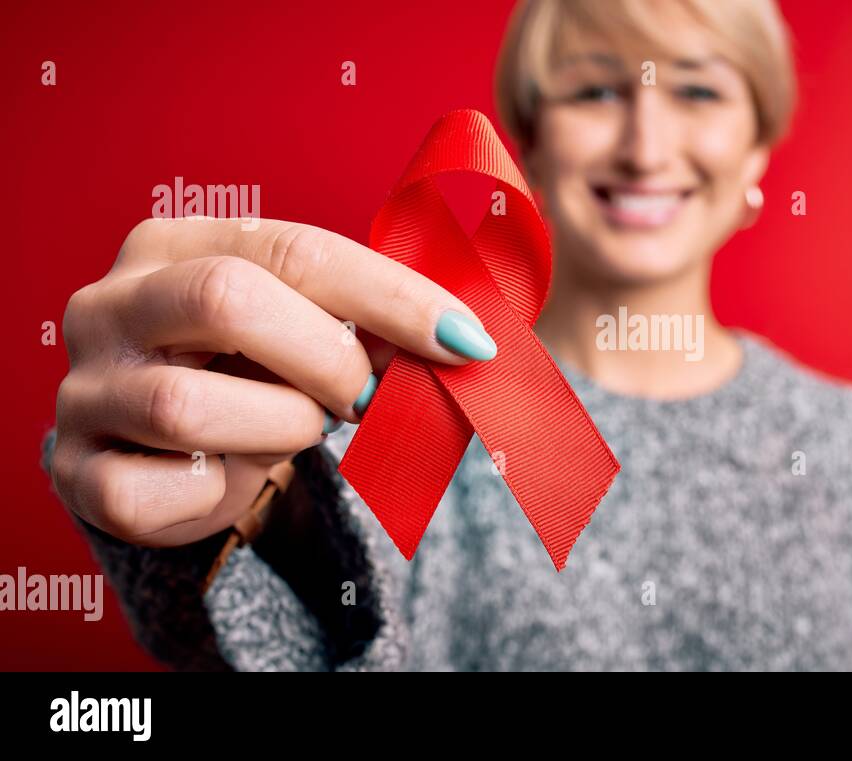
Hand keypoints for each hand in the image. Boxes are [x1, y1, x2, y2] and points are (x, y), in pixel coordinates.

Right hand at [51, 217, 494, 546]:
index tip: (466, 342)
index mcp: (174, 243)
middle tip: (365, 396)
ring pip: (188, 406)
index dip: (390, 297)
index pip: (295, 248)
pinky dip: (217, 496)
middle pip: (227, 301)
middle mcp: (112, 303)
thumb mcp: (301, 324)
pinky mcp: (76, 472)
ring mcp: (85, 387)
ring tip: (294, 429)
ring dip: (276, 429)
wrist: (165, 446)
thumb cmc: (251, 370)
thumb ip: (362, 318)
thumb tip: (461, 341)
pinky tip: (229, 477)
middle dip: (326, 359)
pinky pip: (156, 492)